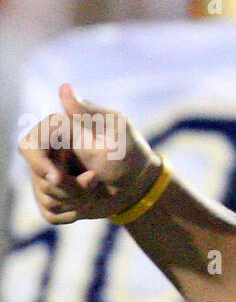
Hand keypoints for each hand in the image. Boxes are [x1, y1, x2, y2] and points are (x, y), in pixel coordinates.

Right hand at [19, 85, 160, 224]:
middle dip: (68, 186)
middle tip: (95, 182)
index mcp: (59, 131)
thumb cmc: (130, 154)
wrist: (140, 185)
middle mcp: (49, 152)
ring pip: (45, 197)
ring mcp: (50, 175)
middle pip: (38, 176)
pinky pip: (50, 213)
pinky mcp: (55, 196)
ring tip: (97, 187)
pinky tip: (89, 202)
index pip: (29, 146)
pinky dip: (72, 213)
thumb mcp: (114, 133)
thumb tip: (65, 88)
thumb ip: (87, 115)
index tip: (58, 178)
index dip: (39, 164)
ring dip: (75, 199)